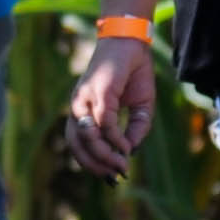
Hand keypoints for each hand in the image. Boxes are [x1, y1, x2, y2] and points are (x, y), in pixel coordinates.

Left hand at [65, 37, 157, 176]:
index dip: (93, 163)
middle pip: (78, 145)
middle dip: (97, 165)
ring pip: (88, 137)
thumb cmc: (133, 72)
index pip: (79, 144)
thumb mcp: (141, 107)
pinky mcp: (99, 91)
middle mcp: (79, 105)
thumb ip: (135, 130)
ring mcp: (86, 98)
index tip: (111, 177)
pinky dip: (114, 138)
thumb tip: (128, 151)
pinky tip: (126, 147)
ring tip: (121, 166)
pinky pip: (104, 122)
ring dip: (104, 156)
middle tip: (116, 176)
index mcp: (82, 109)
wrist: (132, 42)